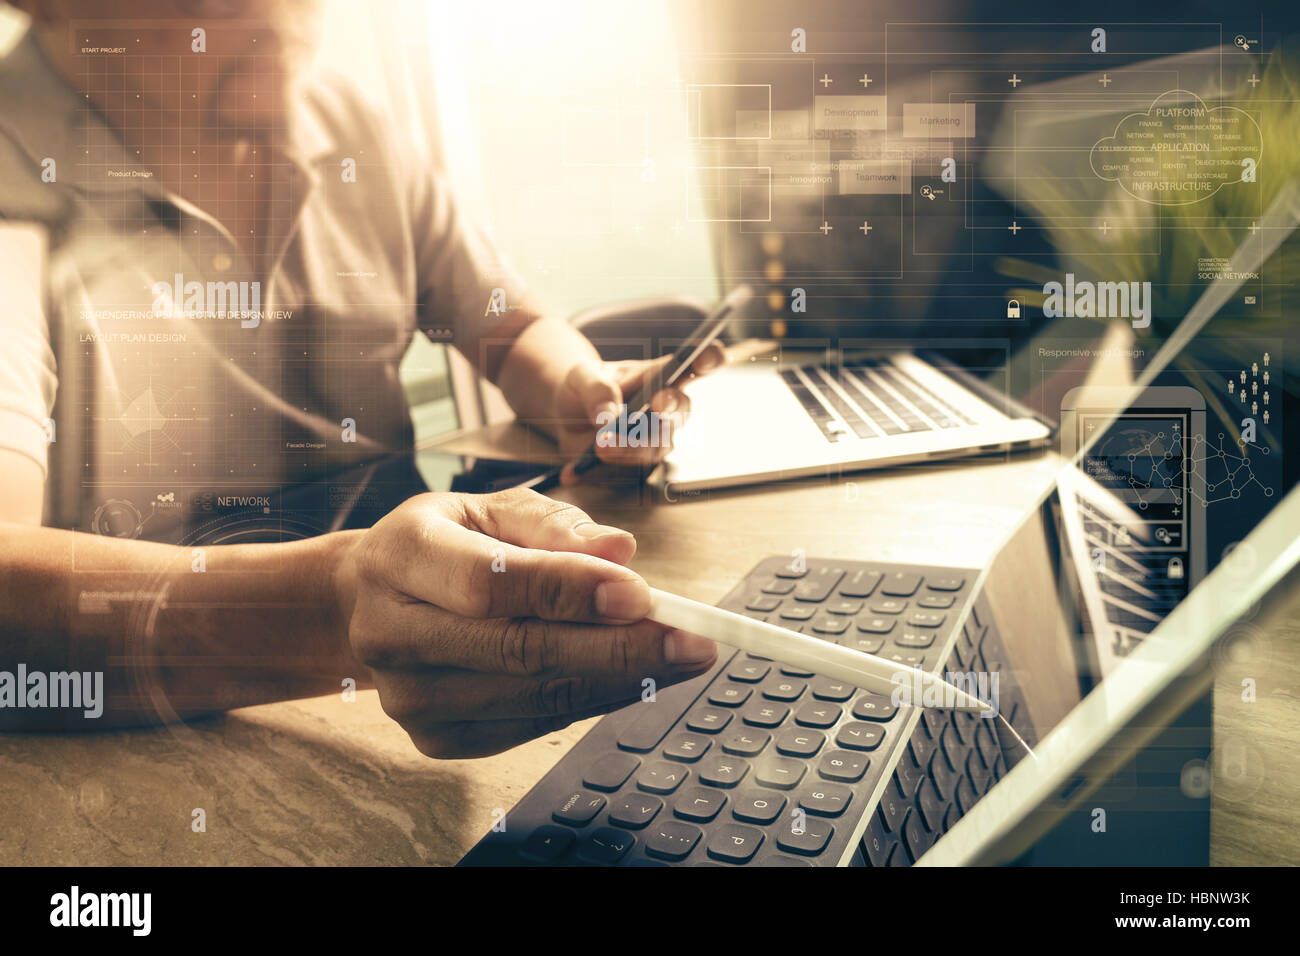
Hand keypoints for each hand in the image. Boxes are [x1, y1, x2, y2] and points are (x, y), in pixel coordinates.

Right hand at [334, 488, 717, 757]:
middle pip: (518, 650)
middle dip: (618, 649)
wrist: (367, 605)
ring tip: (682, 659)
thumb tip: (621, 552)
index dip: (569, 590)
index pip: (489, 581)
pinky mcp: (437, 739)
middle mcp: (393, 632)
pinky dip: (593, 701)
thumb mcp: (489, 509)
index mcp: (401, 557)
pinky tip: (635, 678)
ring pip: (533, 697)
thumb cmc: (444, 544)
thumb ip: (554, 526)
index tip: (642, 594)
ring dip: (620, 680)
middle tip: (693, 641)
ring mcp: (411, 697)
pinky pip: (533, 724)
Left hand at [552, 342, 725, 481]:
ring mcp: (656, 437)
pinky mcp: (639, 463)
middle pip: (682, 409)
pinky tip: (572, 471)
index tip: (703, 359)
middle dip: (672, 408)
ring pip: (657, 446)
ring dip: (631, 446)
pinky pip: (629, 471)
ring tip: (600, 445)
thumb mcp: (581, 378)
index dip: (708, 360)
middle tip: (658, 404)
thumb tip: (608, 417)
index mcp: (659, 375)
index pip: (695, 364)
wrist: (567, 416)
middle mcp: (666, 407)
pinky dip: (600, 470)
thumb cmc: (585, 388)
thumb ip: (596, 390)